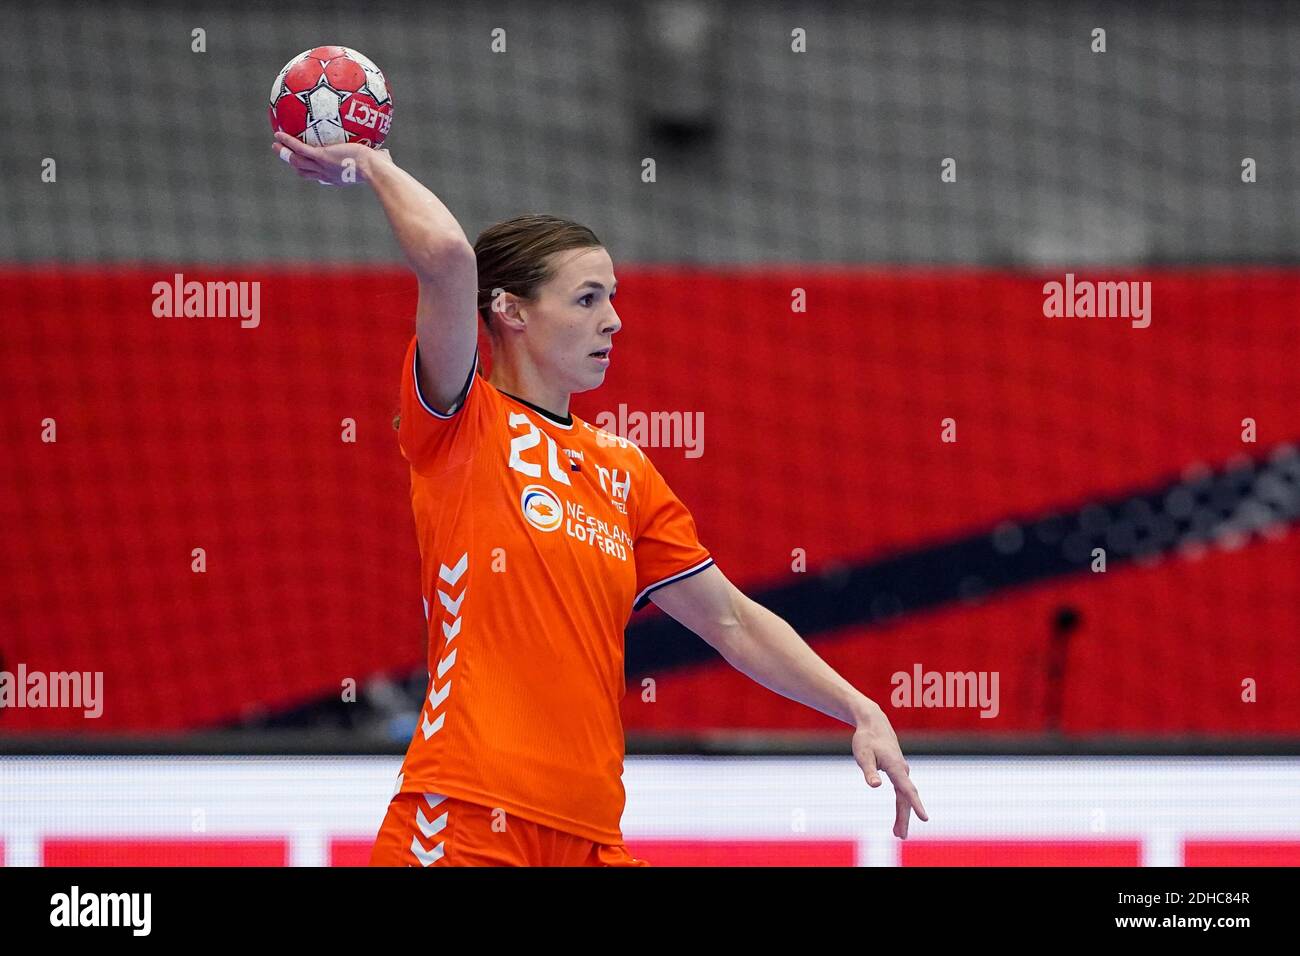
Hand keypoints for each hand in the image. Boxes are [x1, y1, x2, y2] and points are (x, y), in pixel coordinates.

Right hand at [270, 130, 392, 185]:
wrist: (374, 170)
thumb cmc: (381, 168)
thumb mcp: (378, 163)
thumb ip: (380, 157)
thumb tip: (386, 153)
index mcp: (338, 177)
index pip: (323, 176)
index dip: (315, 172)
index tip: (312, 168)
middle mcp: (328, 174)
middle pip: (305, 171)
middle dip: (294, 164)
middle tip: (286, 157)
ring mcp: (322, 166)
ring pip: (297, 162)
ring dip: (284, 154)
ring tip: (275, 145)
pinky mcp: (320, 156)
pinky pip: (299, 148)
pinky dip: (287, 141)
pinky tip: (278, 133)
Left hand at [851, 700, 928, 838]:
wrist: (874, 724)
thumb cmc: (866, 739)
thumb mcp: (863, 755)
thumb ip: (869, 771)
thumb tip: (875, 786)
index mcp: (895, 766)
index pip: (907, 789)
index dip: (915, 804)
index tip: (925, 818)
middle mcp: (902, 770)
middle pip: (906, 797)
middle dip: (904, 817)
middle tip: (901, 835)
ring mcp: (902, 771)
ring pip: (905, 797)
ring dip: (903, 814)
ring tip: (899, 833)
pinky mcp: (898, 772)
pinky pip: (903, 793)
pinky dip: (902, 805)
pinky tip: (900, 816)